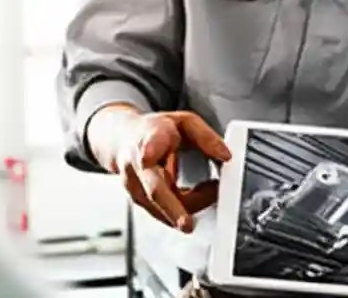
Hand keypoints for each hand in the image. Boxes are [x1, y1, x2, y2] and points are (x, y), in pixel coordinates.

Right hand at [88, 106, 231, 231]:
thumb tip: (225, 155)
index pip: (149, 146)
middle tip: (187, 224)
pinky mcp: (139, 201)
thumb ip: (206, 137)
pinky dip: (183, 210)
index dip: (149, 152)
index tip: (149, 157)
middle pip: (153, 189)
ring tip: (210, 189)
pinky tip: (196, 197)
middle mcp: (137, 165)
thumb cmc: (155, 131)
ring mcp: (135, 186)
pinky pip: (164, 213)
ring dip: (190, 206)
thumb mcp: (185, 123)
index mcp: (150, 139)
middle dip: (171, 208)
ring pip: (163, 208)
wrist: (122, 140)